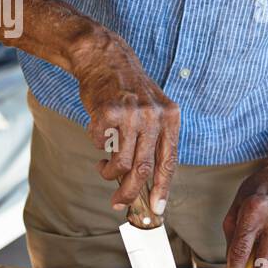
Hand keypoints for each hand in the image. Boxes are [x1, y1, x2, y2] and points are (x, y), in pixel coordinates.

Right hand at [74, 30, 180, 212]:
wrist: (106, 58)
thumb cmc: (129, 90)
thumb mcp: (154, 111)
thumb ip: (154, 142)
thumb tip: (147, 183)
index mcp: (170, 119)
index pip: (169, 162)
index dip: (162, 189)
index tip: (156, 209)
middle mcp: (154, 116)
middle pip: (143, 168)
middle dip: (130, 192)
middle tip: (118, 203)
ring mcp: (131, 113)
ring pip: (121, 162)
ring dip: (109, 172)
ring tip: (104, 167)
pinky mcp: (107, 111)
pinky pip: (100, 144)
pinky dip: (97, 146)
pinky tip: (98, 137)